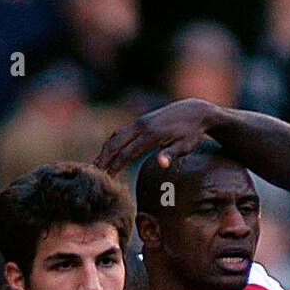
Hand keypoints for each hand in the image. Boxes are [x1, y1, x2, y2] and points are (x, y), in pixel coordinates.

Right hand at [95, 98, 223, 173]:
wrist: (196, 110)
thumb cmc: (192, 133)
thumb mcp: (186, 146)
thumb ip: (171, 154)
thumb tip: (162, 164)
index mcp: (151, 134)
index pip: (126, 153)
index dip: (115, 166)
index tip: (106, 178)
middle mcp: (142, 126)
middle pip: (115, 143)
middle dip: (103, 159)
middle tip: (93, 174)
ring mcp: (140, 122)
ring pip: (115, 136)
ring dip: (105, 150)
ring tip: (96, 165)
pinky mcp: (141, 121)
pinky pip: (121, 132)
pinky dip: (112, 143)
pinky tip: (107, 153)